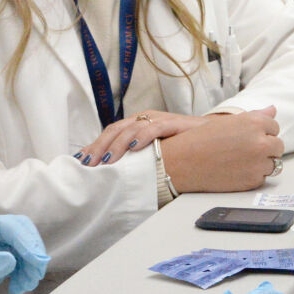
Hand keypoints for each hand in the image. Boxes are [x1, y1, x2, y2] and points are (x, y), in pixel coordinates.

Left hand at [0, 215, 48, 293]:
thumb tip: (11, 260)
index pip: (7, 225)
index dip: (26, 240)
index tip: (36, 262)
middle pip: (19, 233)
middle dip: (32, 251)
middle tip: (35, 276)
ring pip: (20, 249)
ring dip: (29, 265)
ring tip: (25, 286)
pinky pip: (16, 264)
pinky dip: (23, 274)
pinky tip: (17, 289)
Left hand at [76, 111, 207, 166]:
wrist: (212, 135)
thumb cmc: (181, 145)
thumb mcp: (154, 151)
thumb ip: (136, 158)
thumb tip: (114, 174)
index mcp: (137, 124)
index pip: (110, 133)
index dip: (94, 146)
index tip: (81, 162)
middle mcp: (145, 119)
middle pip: (115, 130)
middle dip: (100, 147)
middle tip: (89, 164)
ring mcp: (160, 120)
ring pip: (131, 129)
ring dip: (117, 145)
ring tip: (107, 159)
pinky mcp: (175, 123)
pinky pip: (156, 128)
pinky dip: (143, 136)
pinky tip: (134, 147)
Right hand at [161, 106, 282, 192]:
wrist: (182, 162)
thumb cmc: (200, 139)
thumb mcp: (228, 121)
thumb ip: (255, 116)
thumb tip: (272, 110)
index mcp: (255, 122)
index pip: (274, 127)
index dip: (261, 132)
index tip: (248, 137)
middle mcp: (260, 142)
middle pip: (278, 146)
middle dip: (266, 148)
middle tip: (244, 151)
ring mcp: (258, 163)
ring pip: (274, 164)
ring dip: (262, 163)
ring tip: (239, 161)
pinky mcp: (253, 180)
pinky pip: (263, 178)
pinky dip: (253, 176)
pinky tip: (236, 171)